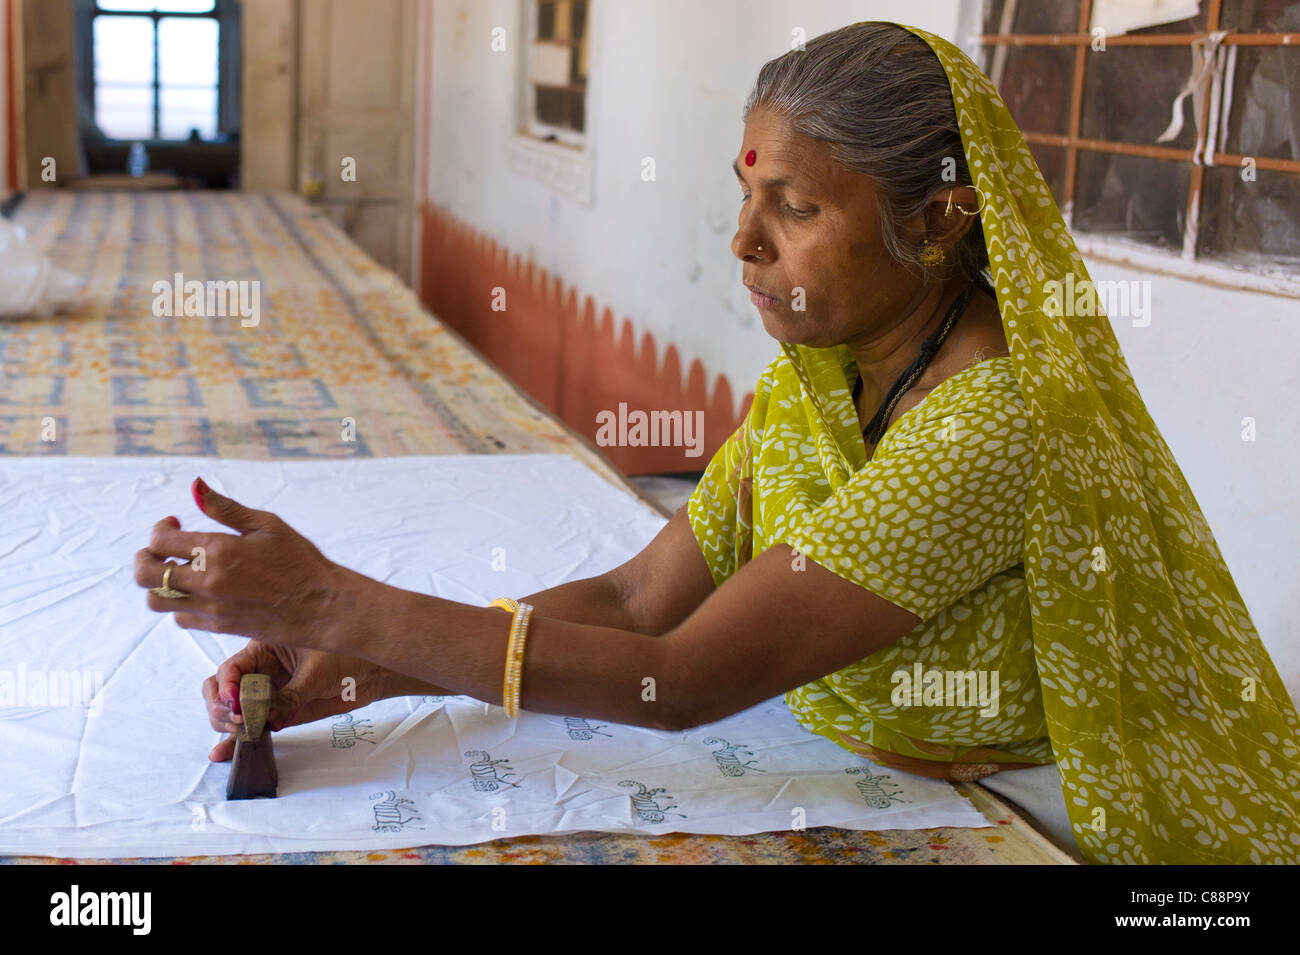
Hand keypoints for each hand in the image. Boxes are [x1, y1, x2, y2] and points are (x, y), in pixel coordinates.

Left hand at [136, 477, 356, 650]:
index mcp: (219, 549)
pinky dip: (179, 604)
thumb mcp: (267, 525)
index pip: (160, 541)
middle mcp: (208, 581)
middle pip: (146, 574)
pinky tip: (198, 591)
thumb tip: (195, 485)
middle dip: (145, 558)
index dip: (161, 529)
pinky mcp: (218, 627)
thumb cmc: (301, 561)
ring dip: (159, 584)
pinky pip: (180, 618)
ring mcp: (211, 608)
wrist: (323, 606)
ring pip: (156, 600)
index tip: (175, 524)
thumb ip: (226, 508)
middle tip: (159, 551)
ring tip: (179, 572)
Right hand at [202, 640, 413, 761]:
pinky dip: (236, 739)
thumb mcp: (317, 671)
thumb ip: (292, 695)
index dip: (227, 686)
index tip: (235, 703)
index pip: (231, 667)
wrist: (374, 672)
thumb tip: (267, 721)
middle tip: (239, 721)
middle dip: (222, 707)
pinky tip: (222, 753)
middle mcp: (260, 669)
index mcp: (264, 647)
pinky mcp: (278, 711)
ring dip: (226, 724)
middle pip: (220, 689)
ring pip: (231, 709)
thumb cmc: (348, 655)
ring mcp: (267, 692)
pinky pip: (253, 724)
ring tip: (242, 734)